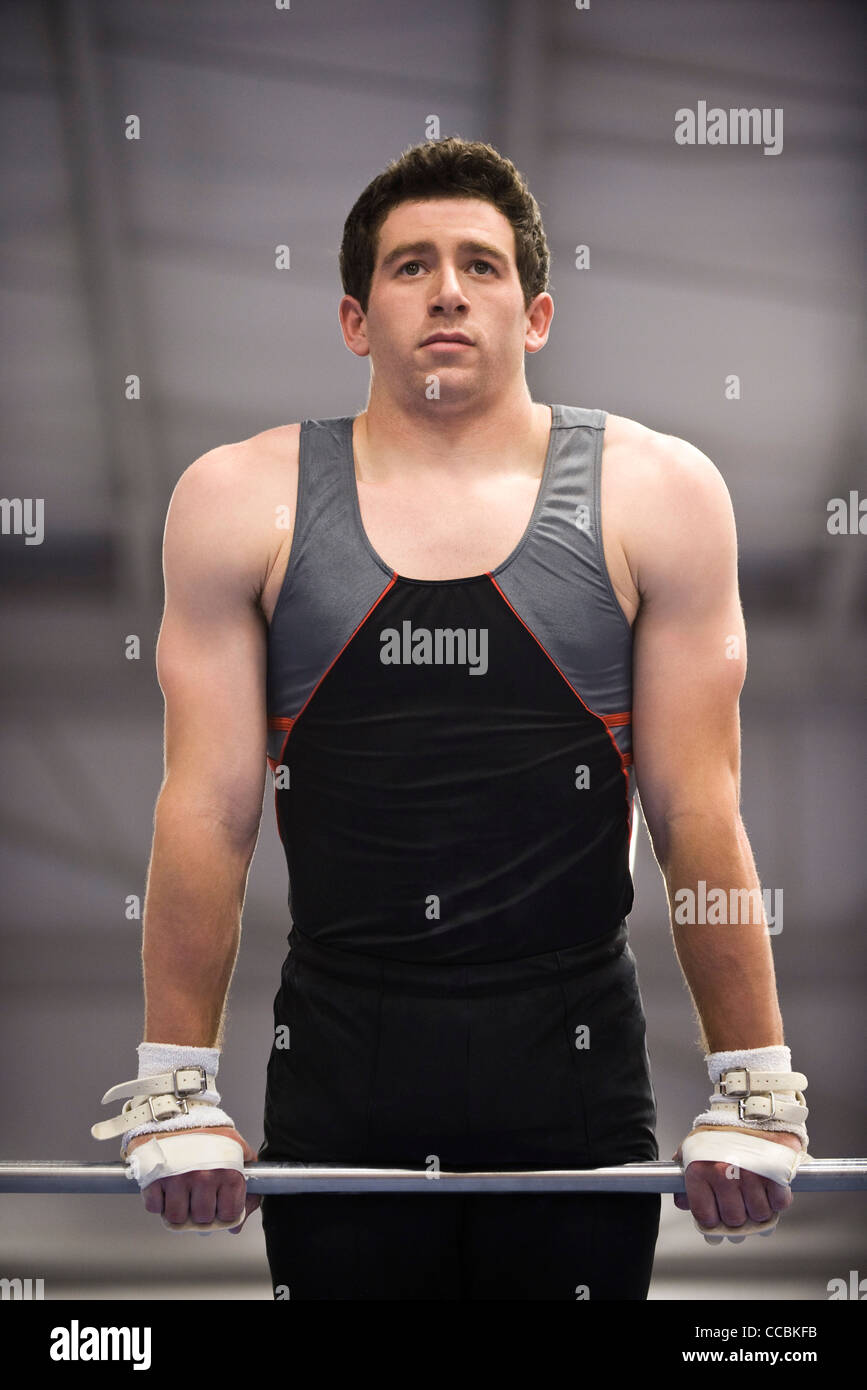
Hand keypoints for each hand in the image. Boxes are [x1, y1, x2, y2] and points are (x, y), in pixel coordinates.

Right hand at [126, 1126, 259, 1233]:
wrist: (176, 1109)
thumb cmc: (208, 1132)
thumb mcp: (238, 1150)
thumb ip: (247, 1187)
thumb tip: (237, 1225)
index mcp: (228, 1172)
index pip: (228, 1214)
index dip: (224, 1213)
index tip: (220, 1205)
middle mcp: (204, 1177)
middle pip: (202, 1219)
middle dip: (201, 1211)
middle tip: (199, 1196)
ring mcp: (177, 1179)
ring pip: (177, 1218)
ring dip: (178, 1209)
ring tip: (182, 1192)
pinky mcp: (153, 1178)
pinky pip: (154, 1207)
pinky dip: (158, 1201)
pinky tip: (165, 1186)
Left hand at [672, 1126, 801, 1239]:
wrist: (751, 1106)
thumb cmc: (723, 1129)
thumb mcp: (695, 1148)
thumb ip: (686, 1177)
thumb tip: (682, 1203)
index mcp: (701, 1170)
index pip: (706, 1216)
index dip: (712, 1223)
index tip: (717, 1221)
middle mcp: (725, 1174)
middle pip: (734, 1220)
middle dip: (737, 1216)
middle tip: (739, 1206)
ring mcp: (752, 1175)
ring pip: (758, 1215)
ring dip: (758, 1209)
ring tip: (754, 1195)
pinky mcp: (777, 1172)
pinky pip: (779, 1203)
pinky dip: (777, 1200)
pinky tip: (770, 1188)